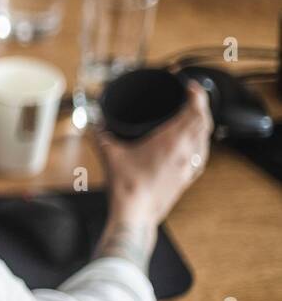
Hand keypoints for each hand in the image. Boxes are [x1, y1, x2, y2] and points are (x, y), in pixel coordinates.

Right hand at [97, 82, 213, 228]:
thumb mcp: (109, 154)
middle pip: (204, 122)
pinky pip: (202, 153)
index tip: (190, 86)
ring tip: (192, 116)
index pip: (195, 111)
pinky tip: (191, 143)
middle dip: (200, 106)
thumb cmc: (126, 187)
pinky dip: (200, 142)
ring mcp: (190, 166)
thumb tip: (93, 122)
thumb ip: (100, 134)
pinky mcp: (188, 178)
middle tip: (191, 97)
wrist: (136, 214)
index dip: (197, 95)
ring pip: (206, 138)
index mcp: (171, 141)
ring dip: (202, 123)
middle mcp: (186, 152)